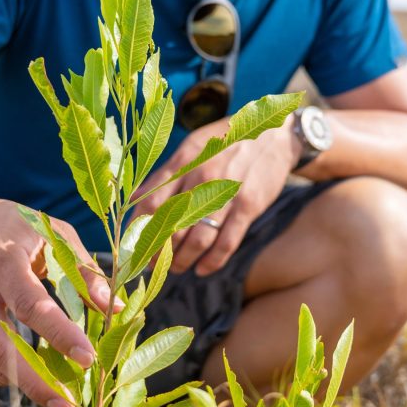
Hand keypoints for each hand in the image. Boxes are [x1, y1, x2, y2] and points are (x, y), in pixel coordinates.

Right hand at [0, 194, 116, 406]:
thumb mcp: (50, 232)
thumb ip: (82, 269)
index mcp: (2, 259)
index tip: (88, 359)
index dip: (60, 334)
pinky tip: (34, 375)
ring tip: (60, 399)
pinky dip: (10, 373)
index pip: (30, 303)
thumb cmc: (10, 226)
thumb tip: (116, 308)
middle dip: (35, 382)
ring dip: (25, 384)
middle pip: (0, 345)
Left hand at [131, 115, 299, 276]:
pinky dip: (212, 262)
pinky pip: (226, 243)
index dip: (138, 231)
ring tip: (177, 268)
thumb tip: (132, 199)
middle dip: (158, 252)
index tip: (134, 247)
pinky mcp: (248, 206)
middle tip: (154, 265)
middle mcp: (201, 178)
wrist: (274, 136)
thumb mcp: (192, 148)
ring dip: (183, 261)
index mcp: (183, 163)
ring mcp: (225, 193)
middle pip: (171, 226)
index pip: (150, 203)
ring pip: (197, 239)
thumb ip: (165, 175)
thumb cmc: (226, 142)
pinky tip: (202, 270)